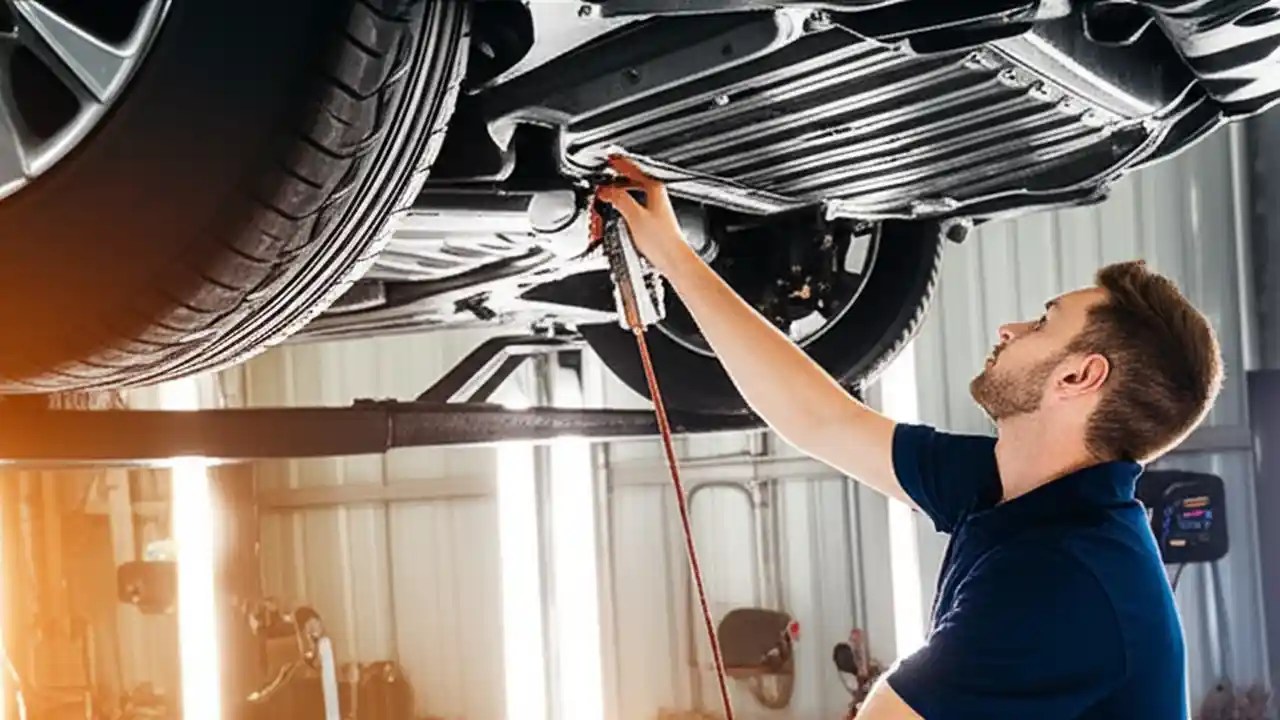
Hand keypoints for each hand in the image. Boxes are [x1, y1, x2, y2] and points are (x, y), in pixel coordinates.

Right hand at [595, 155, 697, 276]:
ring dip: (621, 191)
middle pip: (634, 179)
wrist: (674, 260)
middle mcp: (657, 196)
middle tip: (605, 174)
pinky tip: (619, 211)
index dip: (620, 163)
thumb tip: (606, 190)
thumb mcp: (634, 216)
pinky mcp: (653, 221)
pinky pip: (635, 206)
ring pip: (635, 193)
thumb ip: (619, 199)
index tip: (609, 158)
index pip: (634, 169)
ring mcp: (656, 209)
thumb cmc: (662, 241)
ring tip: (608, 191)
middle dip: (619, 176)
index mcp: (655, 189)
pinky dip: (625, 204)